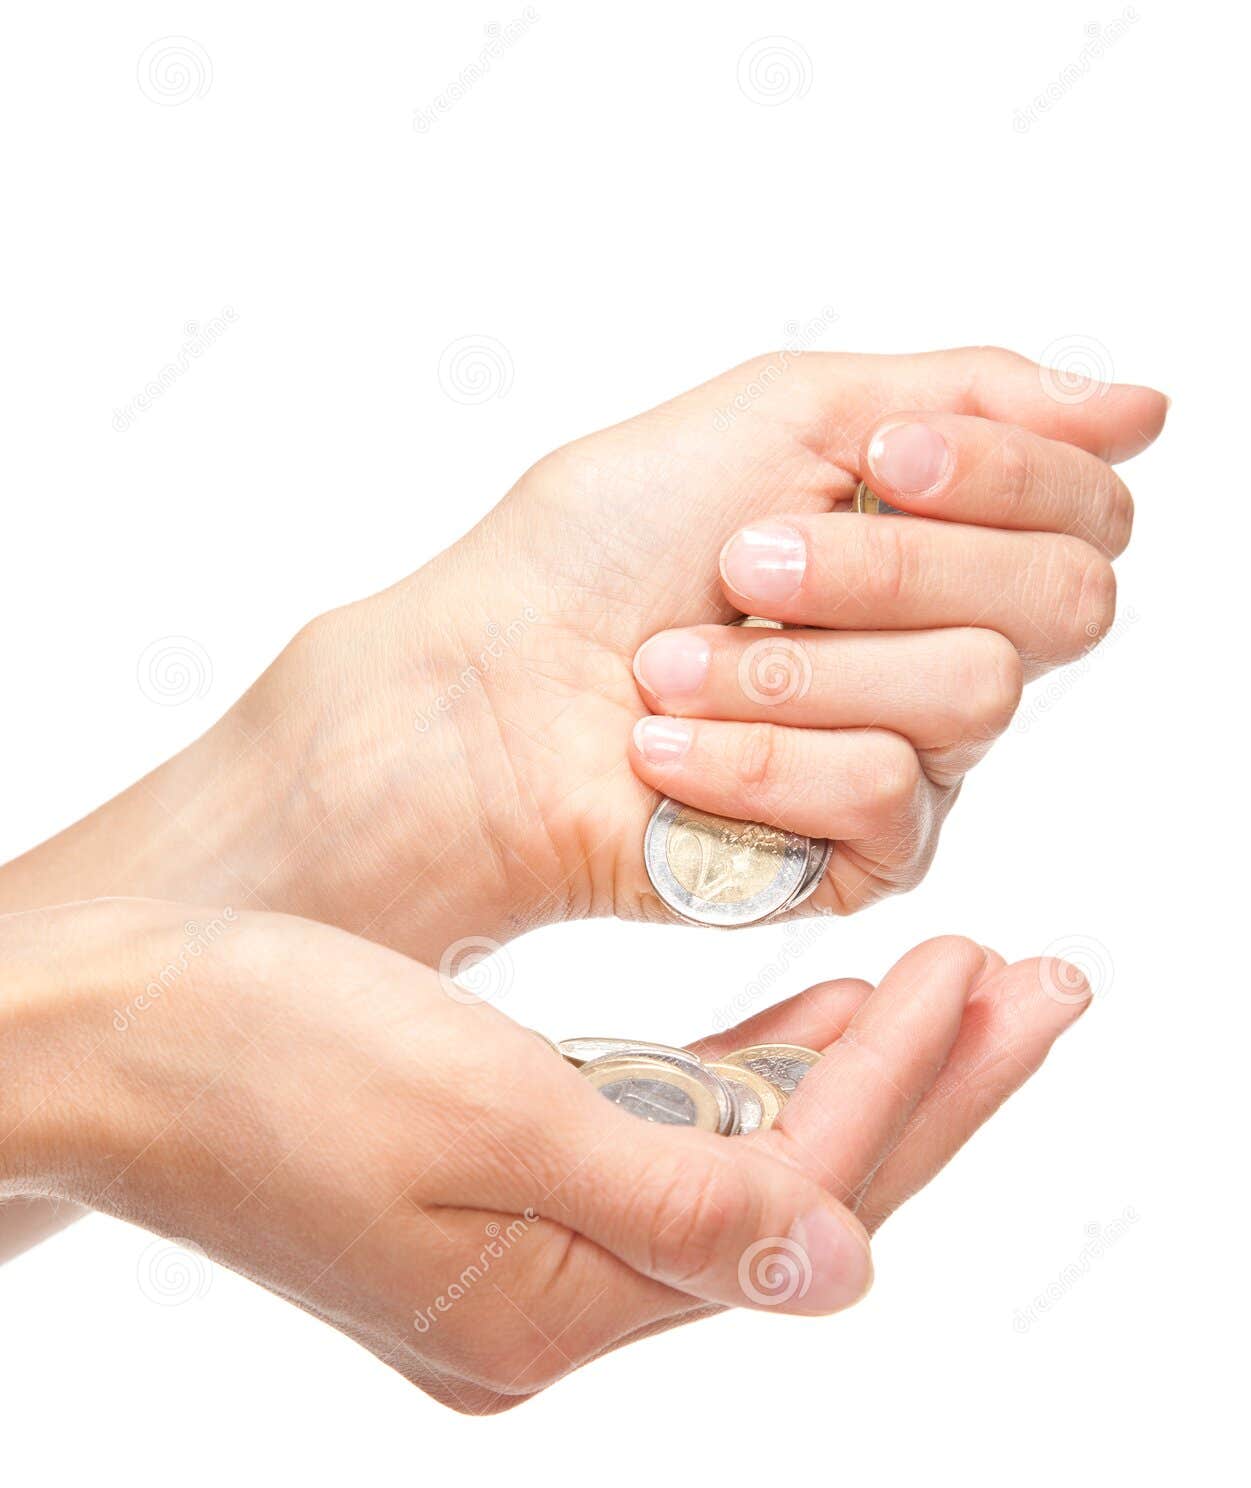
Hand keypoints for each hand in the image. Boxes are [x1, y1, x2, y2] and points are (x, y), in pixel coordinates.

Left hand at [0, 348, 1164, 956]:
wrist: (479, 695)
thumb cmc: (594, 549)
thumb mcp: (775, 414)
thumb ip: (969, 395)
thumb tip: (1151, 404)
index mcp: (936, 534)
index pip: (1087, 503)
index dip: (1008, 471)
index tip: (878, 455)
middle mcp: (942, 643)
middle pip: (1062, 603)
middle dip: (892, 566)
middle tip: (746, 563)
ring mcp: (910, 757)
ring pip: (978, 698)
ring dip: (803, 661)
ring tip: (673, 661)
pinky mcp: (856, 856)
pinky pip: (886, 798)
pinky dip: (758, 757)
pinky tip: (667, 751)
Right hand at [0, 901, 1090, 1412]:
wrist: (103, 1029)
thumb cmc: (256, 1053)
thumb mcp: (472, 1116)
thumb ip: (673, 1195)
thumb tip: (849, 1265)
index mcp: (544, 1309)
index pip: (784, 1200)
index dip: (899, 1087)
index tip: (981, 968)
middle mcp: (548, 1303)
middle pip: (789, 1194)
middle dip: (925, 1088)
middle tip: (1044, 984)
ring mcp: (523, 1253)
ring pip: (743, 1160)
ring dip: (853, 1074)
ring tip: (962, 988)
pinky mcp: (497, 1191)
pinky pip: (666, 1141)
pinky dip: (749, 1075)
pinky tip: (820, 1017)